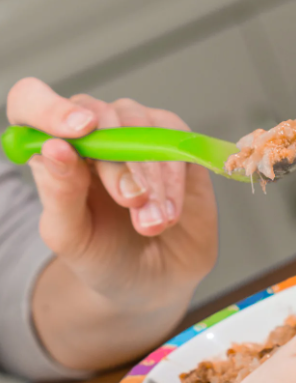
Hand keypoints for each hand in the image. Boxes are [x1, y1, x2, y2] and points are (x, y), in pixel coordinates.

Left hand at [7, 77, 217, 369]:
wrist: (154, 279)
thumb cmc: (103, 256)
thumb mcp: (70, 236)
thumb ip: (59, 194)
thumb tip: (56, 148)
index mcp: (52, 150)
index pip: (33, 103)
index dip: (51, 109)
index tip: (79, 131)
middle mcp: (92, 133)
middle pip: (98, 115)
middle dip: (119, 164)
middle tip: (132, 203)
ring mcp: (136, 133)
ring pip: (142, 125)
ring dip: (152, 177)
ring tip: (152, 222)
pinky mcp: (175, 142)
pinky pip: (176, 139)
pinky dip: (175, 178)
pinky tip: (170, 210)